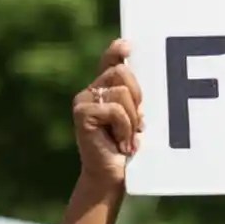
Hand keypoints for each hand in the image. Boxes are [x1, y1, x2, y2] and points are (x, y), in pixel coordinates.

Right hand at [73, 39, 143, 188]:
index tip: (129, 46)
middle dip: (138, 97)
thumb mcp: (136, 118)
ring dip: (133, 119)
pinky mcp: (82, 113)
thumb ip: (136, 98)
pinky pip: (116, 109)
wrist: (111, 177)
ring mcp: (83, 101)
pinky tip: (121, 143)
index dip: (117, 50)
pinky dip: (125, 128)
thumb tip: (142, 78)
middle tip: (139, 124)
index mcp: (104, 89)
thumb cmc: (128, 148)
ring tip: (128, 137)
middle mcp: (91, 91)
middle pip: (122, 72)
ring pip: (122, 92)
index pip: (110, 61)